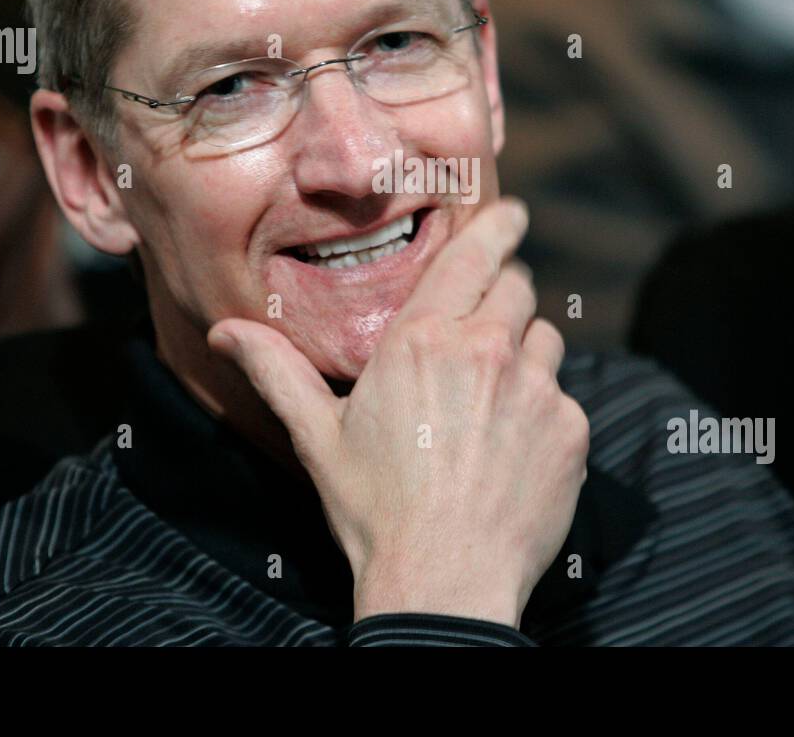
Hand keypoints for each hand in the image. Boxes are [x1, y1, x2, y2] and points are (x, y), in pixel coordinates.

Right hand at [208, 197, 589, 628]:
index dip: (497, 225)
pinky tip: (513, 448)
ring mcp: (535, 388)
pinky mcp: (570, 428)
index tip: (512, 211)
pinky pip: (564, 397)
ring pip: (545, 339)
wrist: (442, 581)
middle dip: (503, 298)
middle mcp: (485, 349)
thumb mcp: (318, 435)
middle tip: (481, 333)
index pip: (472, 254)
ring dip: (525, 354)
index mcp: (421, 339)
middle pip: (516, 289)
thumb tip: (223, 332)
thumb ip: (276, 371)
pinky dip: (544, 411)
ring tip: (493, 399)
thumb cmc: (373, 508)